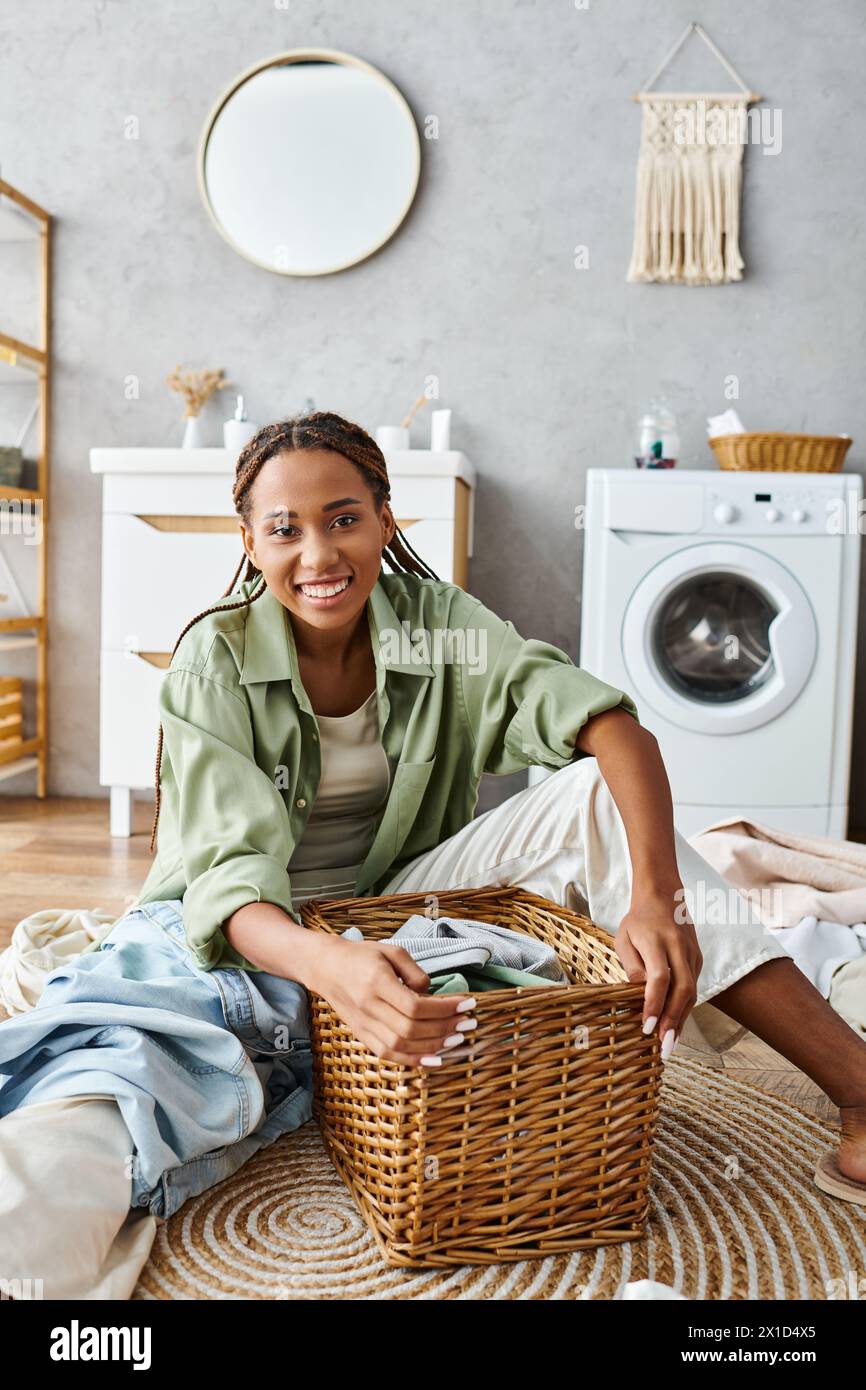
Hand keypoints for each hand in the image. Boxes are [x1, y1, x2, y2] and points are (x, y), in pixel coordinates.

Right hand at [307, 936, 475, 1067]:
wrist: (326, 968)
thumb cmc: (361, 955)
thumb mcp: (391, 951)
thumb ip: (415, 972)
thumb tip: (432, 994)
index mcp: (376, 982)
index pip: (416, 1006)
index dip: (445, 1009)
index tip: (467, 1004)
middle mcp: (369, 1007)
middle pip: (412, 1028)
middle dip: (445, 1028)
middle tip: (468, 1023)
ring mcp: (364, 1025)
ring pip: (402, 1045)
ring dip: (434, 1046)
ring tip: (457, 1039)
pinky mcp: (362, 1035)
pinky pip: (389, 1054)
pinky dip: (413, 1060)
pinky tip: (435, 1059)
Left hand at [614, 884, 702, 1057]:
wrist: (664, 897)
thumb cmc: (638, 921)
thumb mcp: (624, 938)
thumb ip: (631, 965)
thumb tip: (637, 994)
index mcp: (657, 941)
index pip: (660, 977)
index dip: (654, 1003)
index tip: (647, 1026)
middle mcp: (678, 948)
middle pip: (682, 989)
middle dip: (673, 1020)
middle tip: (663, 1046)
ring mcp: (692, 954)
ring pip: (692, 992)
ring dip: (681, 1020)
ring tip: (670, 1044)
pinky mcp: (698, 960)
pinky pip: (693, 988)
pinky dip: (685, 1009)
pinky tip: (675, 1026)